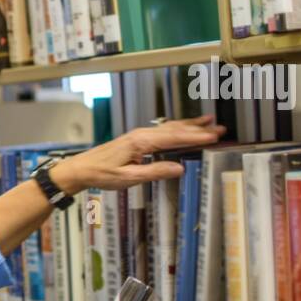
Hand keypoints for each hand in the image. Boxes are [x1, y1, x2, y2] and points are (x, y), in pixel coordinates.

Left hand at [53, 116, 225, 193]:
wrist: (81, 168)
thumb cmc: (101, 174)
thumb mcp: (128, 178)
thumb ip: (154, 172)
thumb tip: (179, 168)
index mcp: (141, 142)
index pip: (174, 138)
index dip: (195, 137)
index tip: (213, 136)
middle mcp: (141, 134)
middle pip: (175, 129)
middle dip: (199, 128)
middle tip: (220, 129)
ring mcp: (139, 135)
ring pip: (170, 127)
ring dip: (190, 125)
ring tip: (209, 122)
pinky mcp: (136, 139)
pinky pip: (162, 131)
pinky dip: (177, 128)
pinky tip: (184, 128)